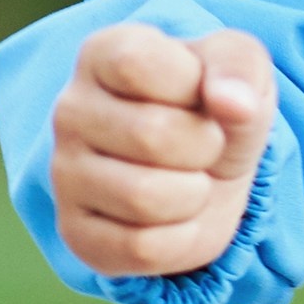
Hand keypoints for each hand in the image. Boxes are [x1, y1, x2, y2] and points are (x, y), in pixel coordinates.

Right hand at [50, 22, 274, 278]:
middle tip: (203, 145)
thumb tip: (235, 104)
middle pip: (151, 137)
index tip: (199, 92)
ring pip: (145, 199)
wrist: (209, 168)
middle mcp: (70, 110)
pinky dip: (181, 240)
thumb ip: (238, 66)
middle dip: (205, 147)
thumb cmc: (214, 105)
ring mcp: (64, 175)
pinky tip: (175, 217)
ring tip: (189, 180)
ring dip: (194, 195)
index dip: (191, 85)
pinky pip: (141, 249)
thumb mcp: (239, 66)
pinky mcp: (77, 233)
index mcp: (100, 54)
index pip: (137, 65)